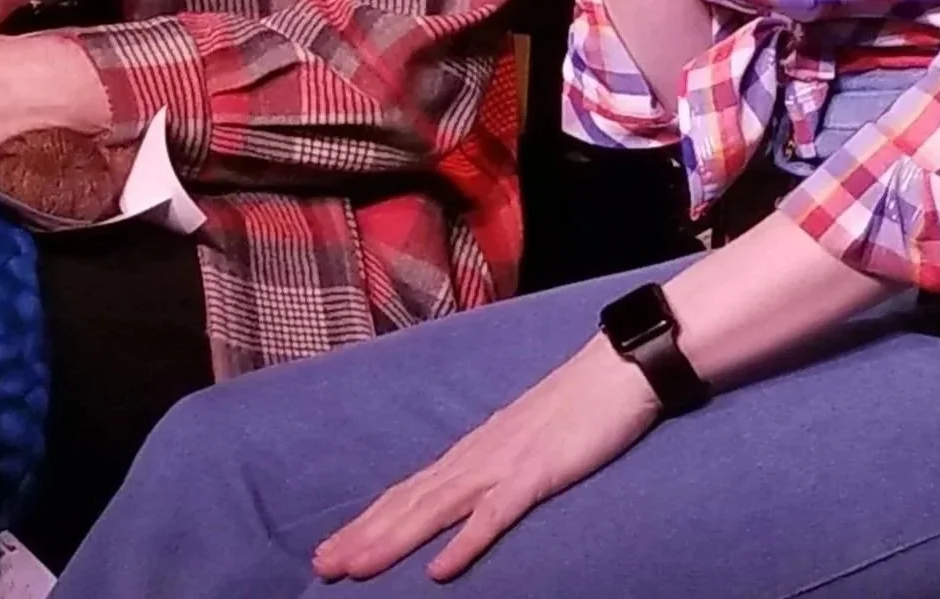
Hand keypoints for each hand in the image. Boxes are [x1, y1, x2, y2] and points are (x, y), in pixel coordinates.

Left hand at [312, 335, 659, 582]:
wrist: (618, 368)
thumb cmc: (578, 405)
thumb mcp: (527, 439)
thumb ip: (497, 465)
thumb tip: (469, 492)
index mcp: (476, 449)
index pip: (411, 489)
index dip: (371, 519)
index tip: (333, 545)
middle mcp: (479, 454)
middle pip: (411, 500)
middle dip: (364, 534)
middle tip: (321, 564)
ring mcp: (506, 462)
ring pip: (437, 508)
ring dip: (393, 539)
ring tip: (354, 567)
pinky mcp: (538, 472)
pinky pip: (496, 514)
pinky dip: (465, 542)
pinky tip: (439, 570)